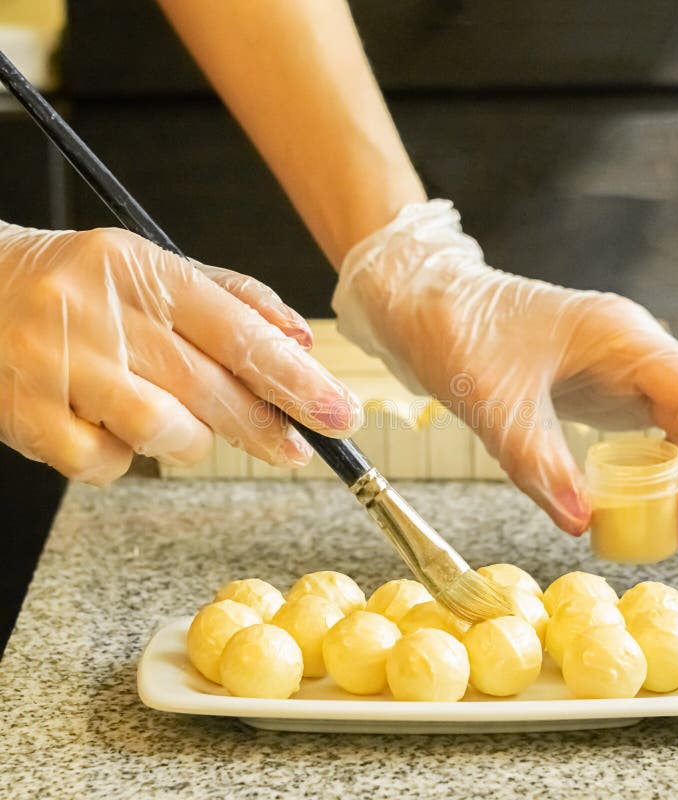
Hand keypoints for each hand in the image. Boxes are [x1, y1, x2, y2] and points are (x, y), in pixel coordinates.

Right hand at [0, 223, 361, 484]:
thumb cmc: (75, 286)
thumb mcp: (151, 271)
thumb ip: (230, 299)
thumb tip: (298, 340)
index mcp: (143, 270)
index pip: (241, 333)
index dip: (298, 381)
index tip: (338, 411)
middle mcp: (102, 312)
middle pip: (213, 389)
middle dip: (265, 428)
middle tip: (294, 448)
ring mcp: (60, 364)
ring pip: (166, 431)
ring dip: (185, 440)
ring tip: (168, 419)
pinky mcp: (27, 413)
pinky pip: (105, 463)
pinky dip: (120, 457)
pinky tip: (105, 426)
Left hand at [332, 201, 677, 566]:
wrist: (424, 307)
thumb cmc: (454, 330)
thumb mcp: (492, 400)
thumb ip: (537, 461)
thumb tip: (582, 524)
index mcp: (621, 335)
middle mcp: (633, 351)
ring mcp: (618, 372)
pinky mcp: (598, 392)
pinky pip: (641, 439)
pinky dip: (649, 479)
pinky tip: (643, 513)